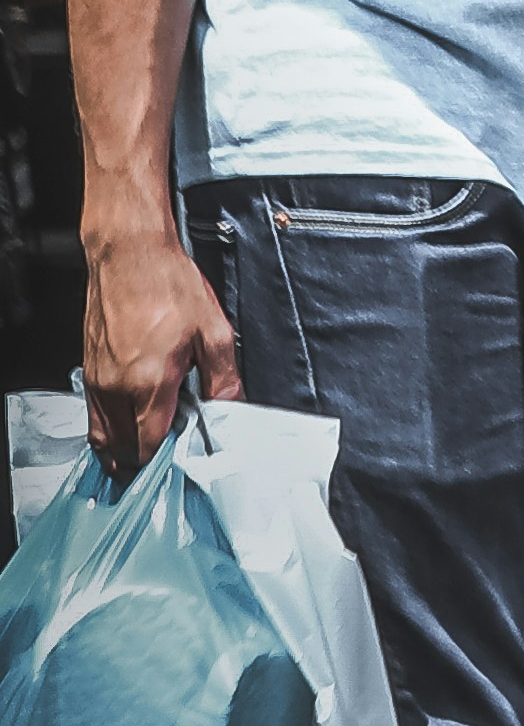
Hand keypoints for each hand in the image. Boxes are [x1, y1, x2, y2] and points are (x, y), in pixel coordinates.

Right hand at [81, 227, 240, 471]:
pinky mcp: (89, 370)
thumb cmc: (168, 285)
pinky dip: (109, 432)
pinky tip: (129, 431)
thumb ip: (224, 378)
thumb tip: (231, 409)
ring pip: (104, 436)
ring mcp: (97, 380)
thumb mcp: (215, 331)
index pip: (151, 444)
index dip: (166, 464)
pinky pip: (94, 416)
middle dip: (146, 464)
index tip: (182, 470)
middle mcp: (116, 388)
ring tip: (148, 461)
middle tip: (169, 469)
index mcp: (149, 382)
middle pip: (125, 448)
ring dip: (124, 452)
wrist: (128, 255)